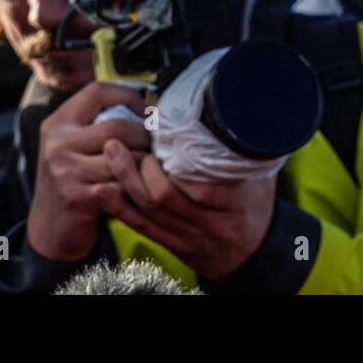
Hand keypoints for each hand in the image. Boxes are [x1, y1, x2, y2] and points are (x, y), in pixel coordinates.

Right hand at [27, 82, 151, 262]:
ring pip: (123, 157)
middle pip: (117, 127)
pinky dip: (138, 185)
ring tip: (154, 163)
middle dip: (145, 135)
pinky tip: (144, 186)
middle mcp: (57, 143)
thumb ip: (98, 122)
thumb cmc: (74, 178)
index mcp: (58, 122)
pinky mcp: (77, 197)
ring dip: (145, 162)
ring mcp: (65, 171)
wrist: (51, 227)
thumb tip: (148, 101)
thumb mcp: (74, 143)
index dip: (129, 95)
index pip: (98, 92)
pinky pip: (121, 185)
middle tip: (158, 143)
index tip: (147, 109)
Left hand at [95, 144, 276, 280]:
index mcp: (234, 203)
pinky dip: (118, 209)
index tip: (164, 137)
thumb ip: (242, 150)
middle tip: (130, 140)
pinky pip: (141, 226)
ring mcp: (187, 235)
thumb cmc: (255, 205)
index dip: (176, 163)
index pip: (201, 185)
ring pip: (149, 210)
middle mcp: (207, 222)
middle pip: (165, 197)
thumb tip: (229, 111)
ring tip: (111, 151)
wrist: (253, 251)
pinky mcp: (171, 242)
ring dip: (126, 180)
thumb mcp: (261, 174)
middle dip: (141, 167)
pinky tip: (101, 192)